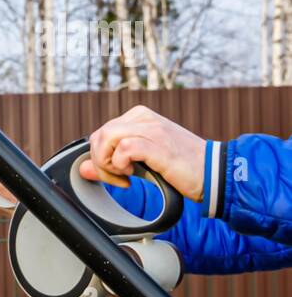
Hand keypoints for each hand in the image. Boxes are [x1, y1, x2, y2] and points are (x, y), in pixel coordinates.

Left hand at [81, 106, 205, 201]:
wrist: (213, 173)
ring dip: (108, 164)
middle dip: (100, 162)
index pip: (100, 133)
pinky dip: (120, 165)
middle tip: (117, 178)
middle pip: (99, 135)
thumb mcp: (140, 163)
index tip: (114, 174)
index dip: (98, 156)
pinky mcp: (159, 144)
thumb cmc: (181, 168)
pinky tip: (133, 176)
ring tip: (124, 176)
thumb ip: (111, 162)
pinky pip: (124, 148)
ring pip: (106, 138)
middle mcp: (144, 118)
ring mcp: (152, 129)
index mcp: (139, 118)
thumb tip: (83, 169)